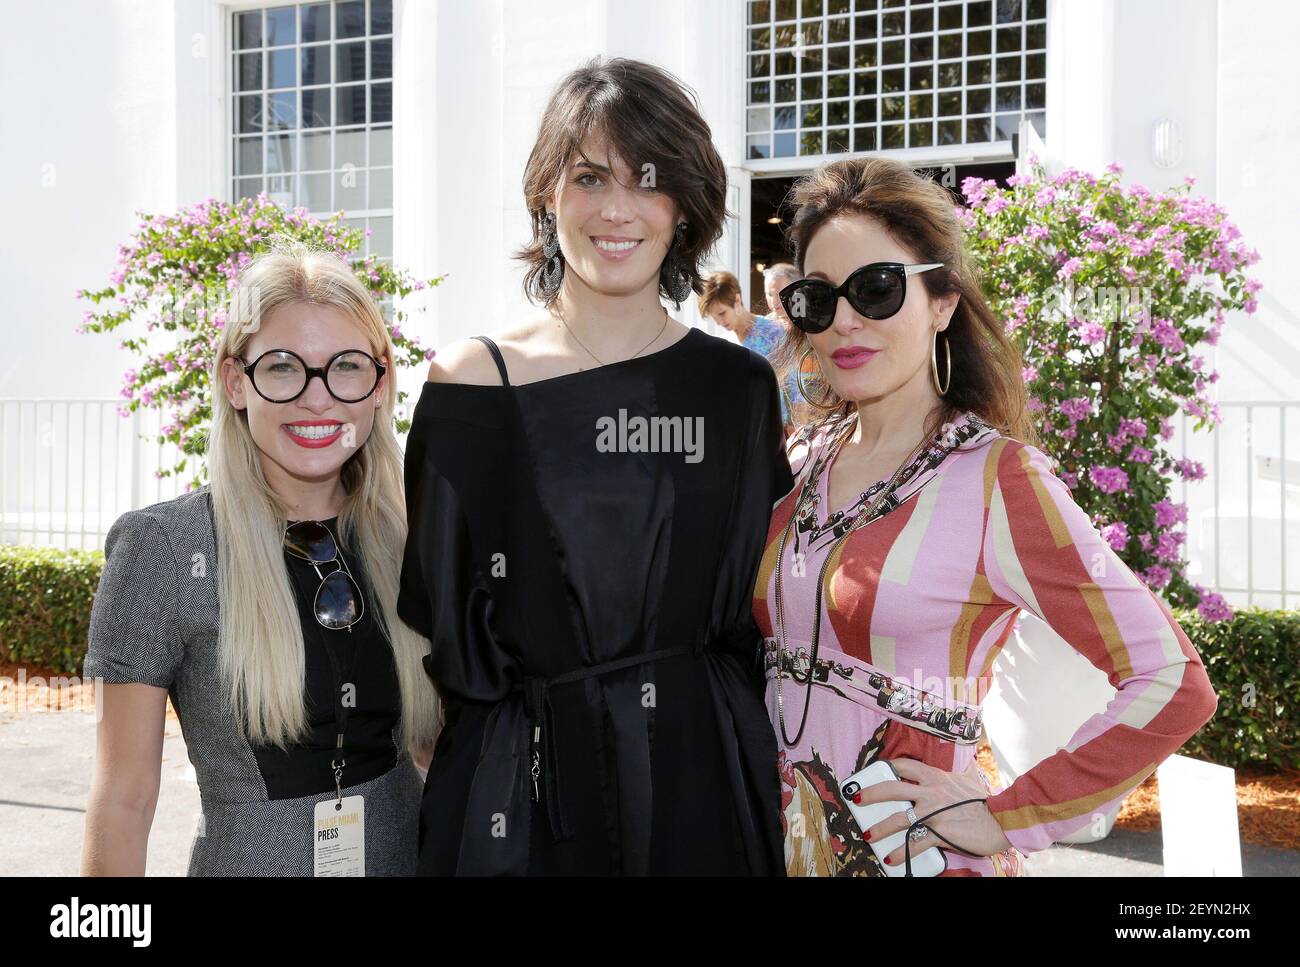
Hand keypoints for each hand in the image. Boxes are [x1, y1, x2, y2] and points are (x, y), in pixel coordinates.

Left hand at [851, 757, 1013, 867]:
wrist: (1001, 820)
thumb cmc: (983, 802)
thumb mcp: (967, 780)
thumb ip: (954, 774)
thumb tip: (957, 765)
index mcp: (935, 776)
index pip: (904, 765)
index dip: (886, 766)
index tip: (873, 769)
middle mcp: (930, 791)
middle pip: (892, 789)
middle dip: (870, 794)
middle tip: (857, 798)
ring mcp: (933, 812)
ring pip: (898, 818)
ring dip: (879, 828)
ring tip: (868, 834)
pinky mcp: (939, 832)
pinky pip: (914, 842)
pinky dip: (899, 851)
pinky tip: (890, 856)